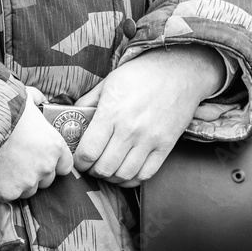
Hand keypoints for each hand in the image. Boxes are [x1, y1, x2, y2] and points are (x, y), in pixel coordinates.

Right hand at [0, 87, 72, 201]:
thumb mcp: (23, 97)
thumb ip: (37, 99)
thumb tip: (41, 99)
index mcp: (54, 145)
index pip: (65, 165)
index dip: (53, 162)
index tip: (40, 158)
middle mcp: (46, 166)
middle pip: (47, 180)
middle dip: (35, 172)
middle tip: (17, 161)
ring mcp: (27, 182)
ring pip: (28, 190)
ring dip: (19, 182)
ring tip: (3, 166)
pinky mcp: (8, 193)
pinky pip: (8, 196)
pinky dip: (1, 189)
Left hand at [72, 46, 223, 186]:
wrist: (179, 70)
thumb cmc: (141, 74)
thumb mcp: (108, 82)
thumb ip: (88, 103)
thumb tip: (72, 121)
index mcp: (112, 113)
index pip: (88, 152)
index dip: (79, 162)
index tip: (79, 161)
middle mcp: (130, 129)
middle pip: (104, 168)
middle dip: (93, 171)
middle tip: (91, 166)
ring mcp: (150, 139)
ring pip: (124, 175)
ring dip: (111, 178)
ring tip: (107, 170)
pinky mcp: (166, 145)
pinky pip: (146, 174)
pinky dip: (132, 180)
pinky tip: (125, 173)